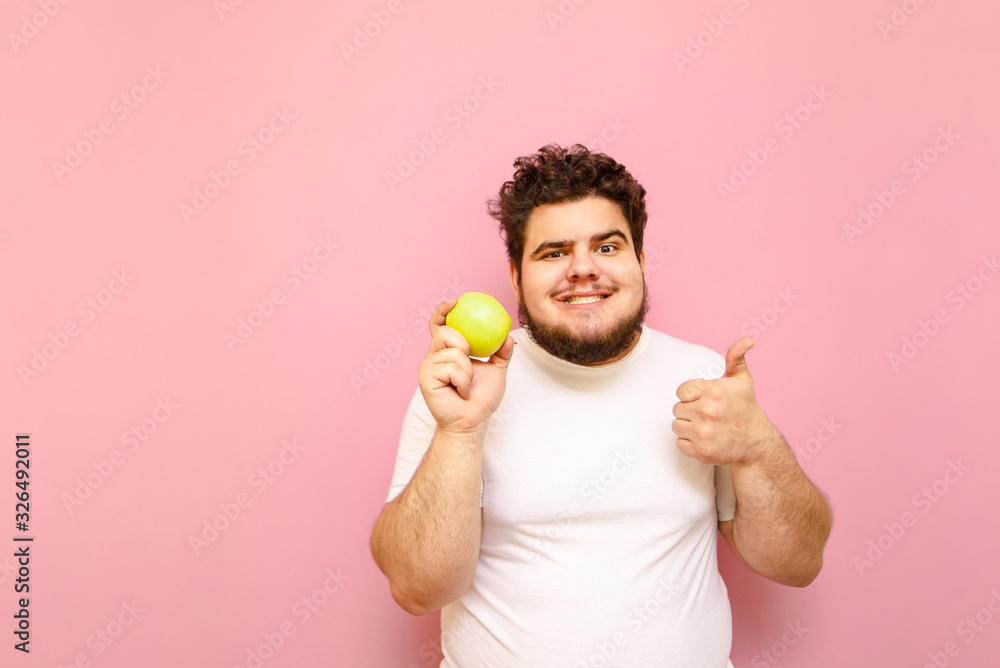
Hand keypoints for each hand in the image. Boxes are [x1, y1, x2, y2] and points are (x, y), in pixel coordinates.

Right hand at [418, 298, 514, 436]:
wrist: (472, 421)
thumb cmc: (481, 399)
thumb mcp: (497, 371)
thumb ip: (502, 353)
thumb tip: (508, 338)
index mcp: (447, 351)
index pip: (440, 325)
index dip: (443, 311)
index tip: (455, 302)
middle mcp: (434, 356)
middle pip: (445, 332)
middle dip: (464, 346)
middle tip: (470, 361)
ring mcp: (427, 367)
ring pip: (452, 352)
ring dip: (468, 370)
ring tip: (466, 385)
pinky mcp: (425, 378)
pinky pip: (450, 367)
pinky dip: (463, 380)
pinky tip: (461, 392)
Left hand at [671, 337, 777, 464]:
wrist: (756, 442)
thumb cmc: (745, 408)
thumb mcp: (742, 380)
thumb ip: (736, 357)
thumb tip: (748, 340)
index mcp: (712, 391)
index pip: (681, 392)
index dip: (692, 396)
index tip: (705, 399)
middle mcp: (706, 412)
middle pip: (677, 409)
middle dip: (690, 411)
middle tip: (707, 414)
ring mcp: (703, 433)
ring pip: (676, 426)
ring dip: (688, 426)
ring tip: (706, 426)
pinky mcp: (701, 452)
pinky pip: (680, 443)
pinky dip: (690, 443)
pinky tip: (705, 438)